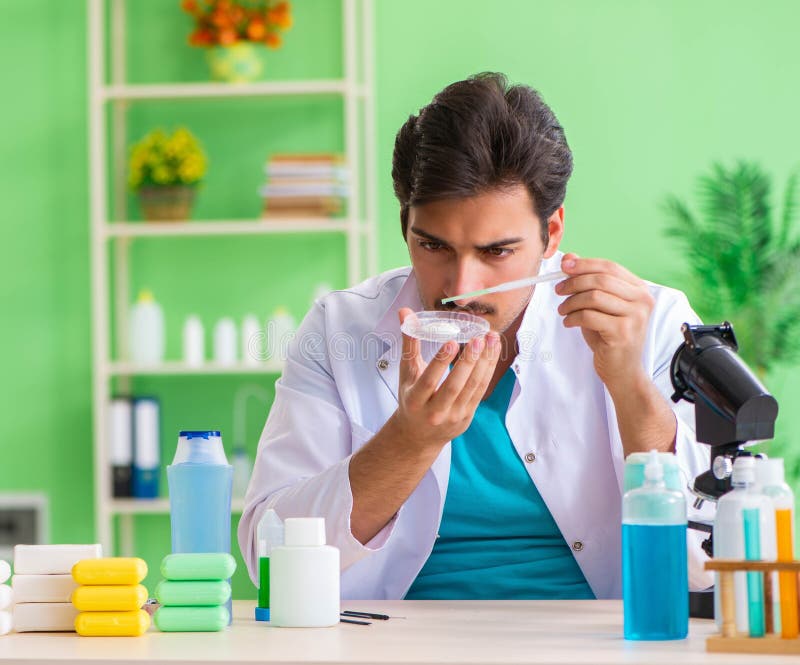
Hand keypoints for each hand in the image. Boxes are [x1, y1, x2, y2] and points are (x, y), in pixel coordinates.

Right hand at [391, 307, 500, 451]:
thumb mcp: (406, 373)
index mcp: (415, 400)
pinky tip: (493, 352)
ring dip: (484, 363)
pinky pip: (480, 391)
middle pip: (454, 386)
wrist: (417, 436)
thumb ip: (409, 343)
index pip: (428, 381)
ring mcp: (453, 416)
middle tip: (479, 339)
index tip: (452, 342)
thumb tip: (404, 311)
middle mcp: (434, 412)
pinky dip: (488, 370)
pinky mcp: (467, 417)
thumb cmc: (411, 398)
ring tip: (491, 339)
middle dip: (468, 362)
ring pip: (472, 388)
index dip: (441, 362)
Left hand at [555, 253, 654, 391]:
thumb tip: (569, 258)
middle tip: (558, 290)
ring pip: (593, 297)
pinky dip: (572, 317)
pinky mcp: (623, 333)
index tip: (564, 267)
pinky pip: (589, 316)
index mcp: (639, 289)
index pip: (610, 267)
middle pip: (600, 279)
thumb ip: (587, 281)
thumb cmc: (609, 336)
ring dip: (571, 302)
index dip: (584, 264)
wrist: (622, 370)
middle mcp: (642, 300)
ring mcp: (635, 317)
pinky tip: (569, 322)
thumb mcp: (598, 306)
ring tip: (563, 310)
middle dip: (574, 282)